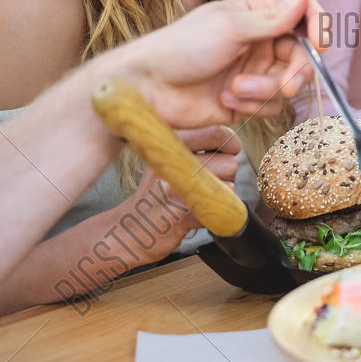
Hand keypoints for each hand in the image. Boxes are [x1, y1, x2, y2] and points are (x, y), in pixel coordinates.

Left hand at [96, 0, 320, 128]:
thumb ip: (274, 16)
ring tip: (234, 89)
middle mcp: (259, 41)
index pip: (301, 14)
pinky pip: (270, 105)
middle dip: (294, 73)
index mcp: (256, 13)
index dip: (316, 27)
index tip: (320, 44)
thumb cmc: (181, 48)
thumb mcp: (230, 27)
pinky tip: (225, 99)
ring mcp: (254, 71)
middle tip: (285, 86)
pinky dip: (252, 106)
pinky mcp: (247, 100)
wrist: (149, 89)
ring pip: (287, 84)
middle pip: (301, 55)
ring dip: (263, 91)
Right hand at [118, 127, 240, 257]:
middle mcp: (172, 161)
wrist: (129, 229)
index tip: (227, 151)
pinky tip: (197, 213)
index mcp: (169, 142)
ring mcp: (176, 187)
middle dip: (228, 174)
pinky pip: (219, 208)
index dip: (231, 143)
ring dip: (223, 195)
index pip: (218, 132)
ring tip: (201, 198)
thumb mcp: (163, 158)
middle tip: (211, 181)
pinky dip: (216, 214)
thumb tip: (230, 137)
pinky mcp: (183, 213)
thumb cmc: (152, 194)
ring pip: (229, 185)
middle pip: (229, 161)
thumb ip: (192, 144)